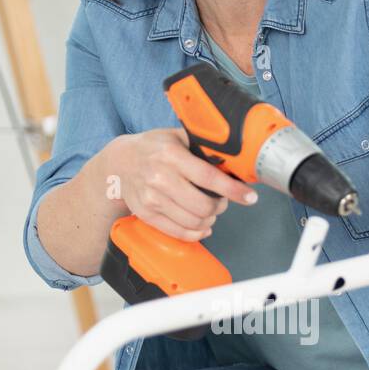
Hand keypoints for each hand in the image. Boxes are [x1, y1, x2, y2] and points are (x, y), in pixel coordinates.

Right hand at [116, 128, 257, 240]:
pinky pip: (179, 232)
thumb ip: (201, 145)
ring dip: (210, 219)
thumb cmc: (152, 148)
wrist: (119, 164)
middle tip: (223, 200)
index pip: (208, 177)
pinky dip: (196, 232)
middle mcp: (159, 178)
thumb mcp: (175, 136)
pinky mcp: (147, 214)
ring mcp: (152, 199)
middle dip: (221, 206)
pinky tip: (202, 225)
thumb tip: (233, 157)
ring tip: (210, 210)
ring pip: (193, 221)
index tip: (249, 197)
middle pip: (203, 205)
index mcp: (170, 155)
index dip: (233, 190)